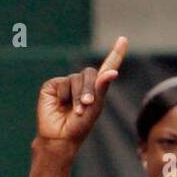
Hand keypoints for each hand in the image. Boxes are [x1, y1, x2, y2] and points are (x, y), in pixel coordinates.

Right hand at [35, 36, 126, 150]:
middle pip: (91, 73)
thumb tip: (112, 72)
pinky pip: (63, 83)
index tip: (123, 39)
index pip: (107, 67)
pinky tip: (60, 106)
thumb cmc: (79, 127)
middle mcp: (82, 84)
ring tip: (75, 111)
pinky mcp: (54, 85)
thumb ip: (101, 88)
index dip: (115, 54)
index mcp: (96, 90)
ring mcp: (67, 83)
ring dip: (77, 97)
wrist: (59, 137)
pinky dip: (65, 96)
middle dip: (90, 90)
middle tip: (86, 105)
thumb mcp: (94, 108)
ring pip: (76, 79)